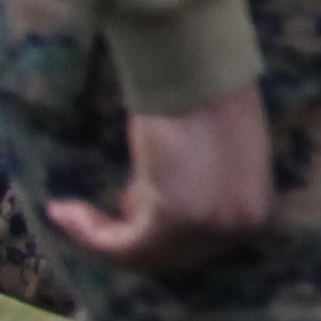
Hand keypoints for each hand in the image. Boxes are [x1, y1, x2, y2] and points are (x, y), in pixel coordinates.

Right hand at [47, 89, 275, 275]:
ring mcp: (213, 225)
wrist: (196, 64)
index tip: (118, 215)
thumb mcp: (210, 160)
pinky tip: (62, 210)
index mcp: (258, 211)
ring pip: (144, 254)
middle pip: (172, 256)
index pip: (200, 248)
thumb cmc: (201, 96)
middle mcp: (243, 226)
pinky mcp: (177, 218)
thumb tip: (149, 210)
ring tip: (71, 209)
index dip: (155, 235)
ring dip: (102, 233)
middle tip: (89, 214)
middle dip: (130, 233)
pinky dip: (88, 232)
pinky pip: (123, 245)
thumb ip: (194, 192)